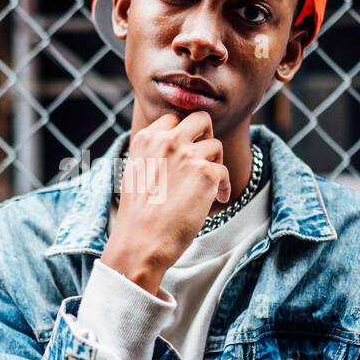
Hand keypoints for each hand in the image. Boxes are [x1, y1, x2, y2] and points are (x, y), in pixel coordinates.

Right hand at [100, 111, 231, 296]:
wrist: (141, 241)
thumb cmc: (137, 215)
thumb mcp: (135, 173)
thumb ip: (152, 154)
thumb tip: (174, 149)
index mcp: (146, 139)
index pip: (173, 119)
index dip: (184, 133)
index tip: (187, 149)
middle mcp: (167, 140)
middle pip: (201, 119)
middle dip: (206, 135)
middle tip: (205, 156)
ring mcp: (187, 155)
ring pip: (216, 145)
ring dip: (215, 164)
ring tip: (210, 184)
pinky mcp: (206, 173)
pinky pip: (224, 171)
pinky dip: (223, 186)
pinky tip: (218, 199)